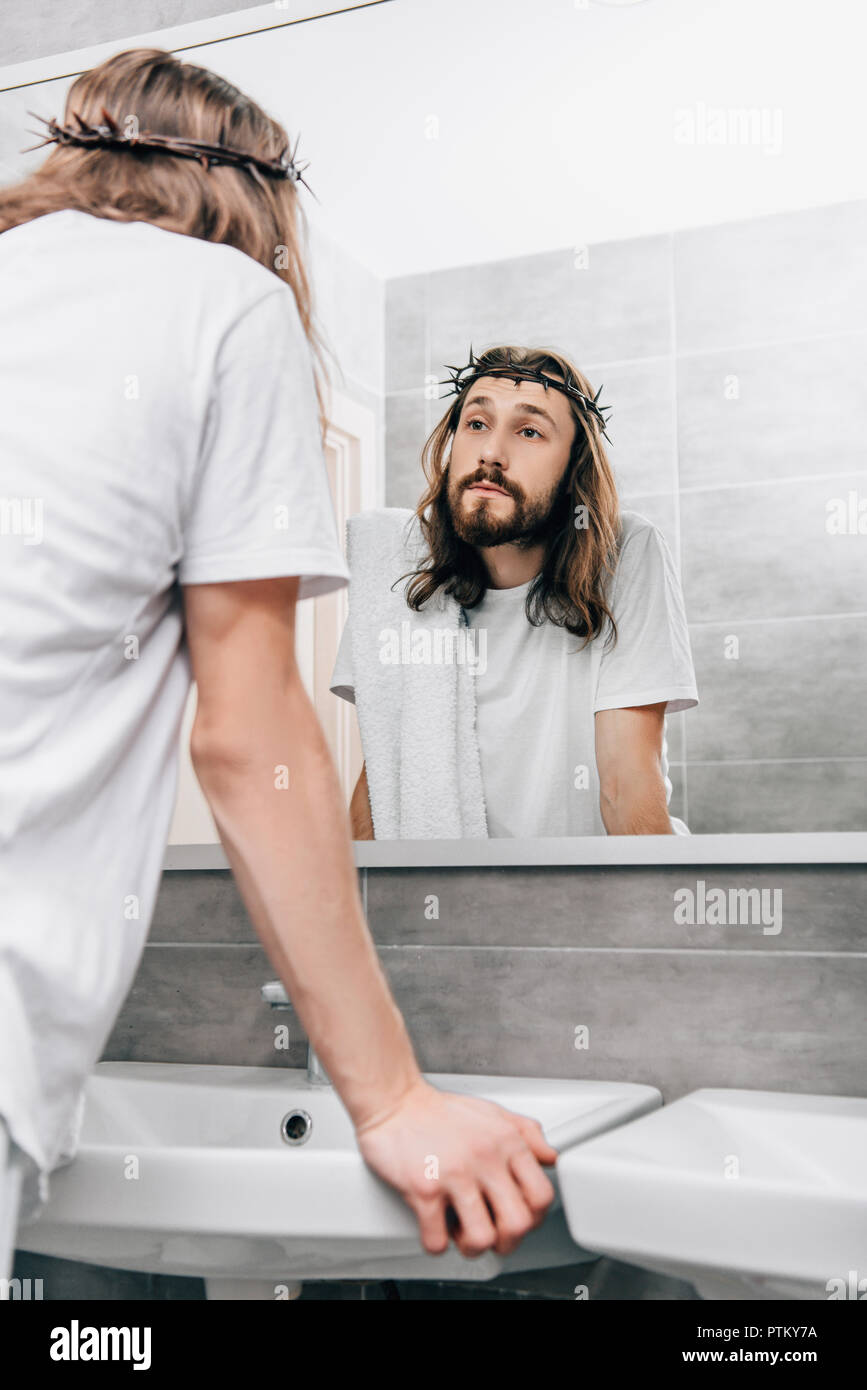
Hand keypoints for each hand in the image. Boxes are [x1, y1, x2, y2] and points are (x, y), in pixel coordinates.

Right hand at [354, 1078, 558, 1258]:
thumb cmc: (440, 1112)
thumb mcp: (493, 1113)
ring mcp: (454, 1175)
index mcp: (505, 1143)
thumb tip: (550, 1157)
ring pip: (482, 1238)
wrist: (394, 1102)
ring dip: (472, 1246)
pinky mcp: (423, 1189)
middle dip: (507, 1241)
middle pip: (519, 1224)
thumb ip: (527, 1134)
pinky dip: (437, 1243)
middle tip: (493, 1235)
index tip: (519, 1218)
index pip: (541, 1195)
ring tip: (462, 1233)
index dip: (534, 1218)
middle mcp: (484, 1158)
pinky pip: (437, 1239)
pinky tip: (435, 1226)